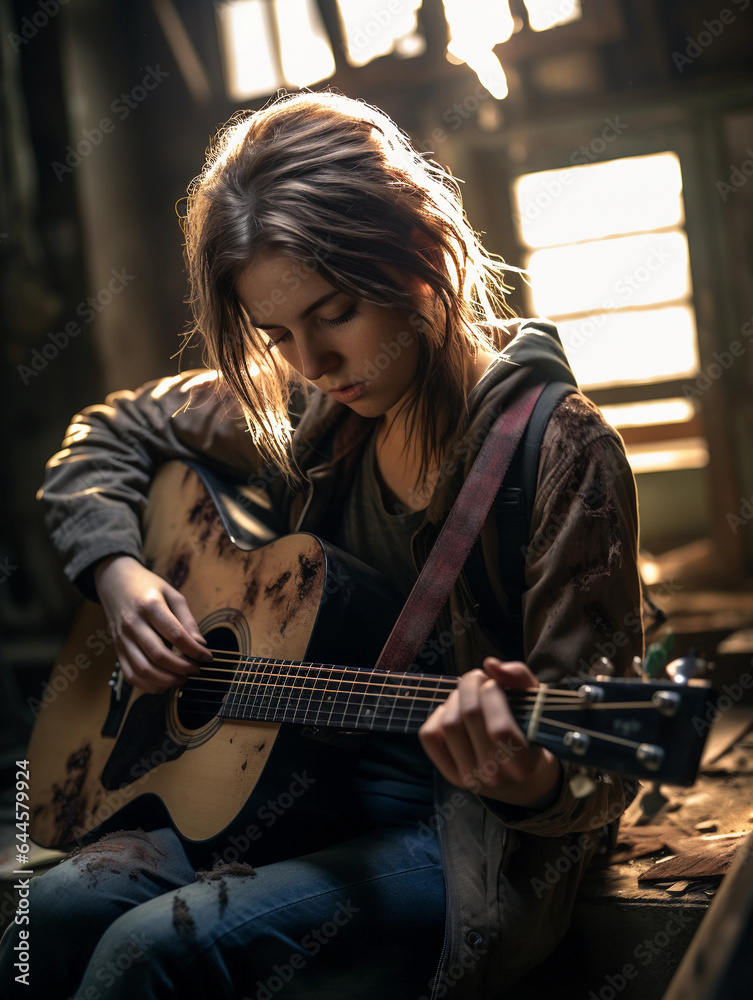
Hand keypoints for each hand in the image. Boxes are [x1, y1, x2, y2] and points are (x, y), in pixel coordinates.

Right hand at [94, 555, 211, 693]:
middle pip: (159, 655)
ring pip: (143, 669)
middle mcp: (133, 624)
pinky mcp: (117, 649)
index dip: (194, 651)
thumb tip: (200, 645)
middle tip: (196, 670)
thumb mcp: (172, 594)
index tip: (208, 657)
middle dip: (182, 668)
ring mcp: (122, 638)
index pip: (175, 635)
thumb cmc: (148, 586)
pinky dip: (148, 685)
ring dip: (166, 680)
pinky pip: (130, 675)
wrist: (115, 581)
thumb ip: (187, 619)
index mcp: (150, 606)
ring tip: (182, 679)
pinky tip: (164, 683)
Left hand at [418, 657, 561, 807]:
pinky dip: (437, 715)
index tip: (495, 684)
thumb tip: (490, 664)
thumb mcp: (538, 707)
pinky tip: (453, 711)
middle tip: (478, 677)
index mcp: (523, 764)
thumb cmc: (533, 736)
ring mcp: (469, 777)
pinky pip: (429, 736)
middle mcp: (494, 775)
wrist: (524, 783)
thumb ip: (521, 680)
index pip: (499, 729)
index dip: (493, 696)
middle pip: (470, 717)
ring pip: (449, 724)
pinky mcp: (449, 774)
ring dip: (455, 698)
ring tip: (467, 693)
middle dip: (471, 686)